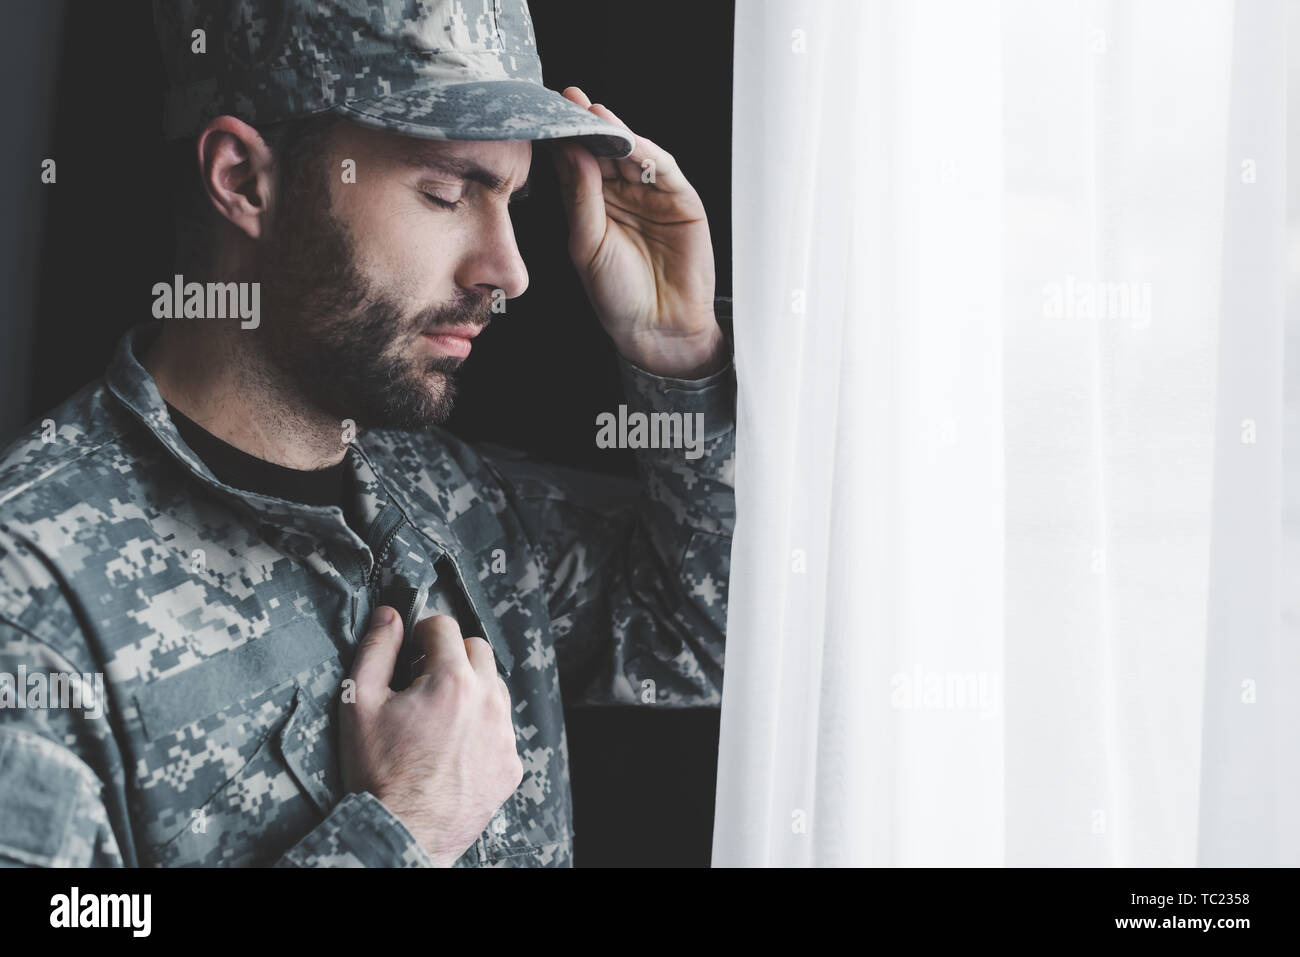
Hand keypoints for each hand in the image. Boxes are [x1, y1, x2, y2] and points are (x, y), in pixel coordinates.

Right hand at [340, 607, 522, 866]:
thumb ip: (376, 650)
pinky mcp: (511, 765)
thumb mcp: (359, 703)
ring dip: (470, 689)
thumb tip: (389, 614)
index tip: (411, 654)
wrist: (401, 835)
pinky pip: (502, 729)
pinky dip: (481, 728)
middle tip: (423, 683)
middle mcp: (488, 702)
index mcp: (452, 680)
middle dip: (451, 656)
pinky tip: (453, 749)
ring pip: (494, 688)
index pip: (445, 625)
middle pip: (478, 650)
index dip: (422, 634)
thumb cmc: (376, 771)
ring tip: (438, 717)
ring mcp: (504, 735)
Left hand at [550, 86, 724, 378]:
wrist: (657, 329)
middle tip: (566, 100)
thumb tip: (572, 152)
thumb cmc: (616, 295)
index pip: (577, 162)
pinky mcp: (681, 201)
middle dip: (586, 125)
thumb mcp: (586, 245)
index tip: (543, 115)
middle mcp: (621, 194)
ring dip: (616, 131)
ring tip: (593, 113)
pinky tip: (628, 140)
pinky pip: (663, 170)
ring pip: (633, 153)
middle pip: (603, 150)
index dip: (563, 139)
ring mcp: (652, 195)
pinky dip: (647, 152)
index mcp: (593, 204)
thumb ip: (580, 198)